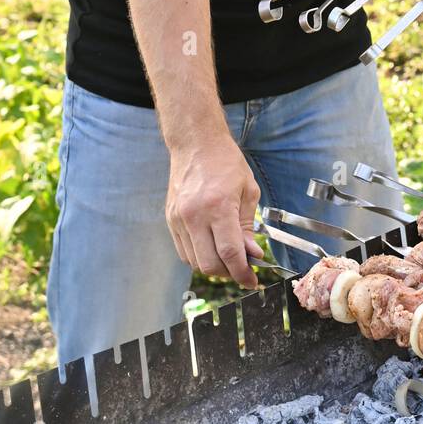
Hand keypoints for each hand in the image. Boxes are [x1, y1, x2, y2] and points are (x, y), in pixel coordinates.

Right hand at [166, 136, 262, 287]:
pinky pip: (183, 250)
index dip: (242, 273)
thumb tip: (251, 255)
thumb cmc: (226, 162)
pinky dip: (198, 255)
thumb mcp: (248, 191)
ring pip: (194, 262)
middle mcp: (195, 216)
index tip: (252, 281)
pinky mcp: (170, 219)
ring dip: (213, 265)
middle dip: (228, 273)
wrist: (196, 143)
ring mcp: (179, 218)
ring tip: (227, 255)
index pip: (229, 253)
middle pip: (209, 265)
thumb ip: (248, 227)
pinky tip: (211, 245)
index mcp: (218, 207)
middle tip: (241, 268)